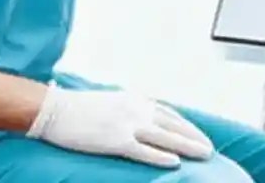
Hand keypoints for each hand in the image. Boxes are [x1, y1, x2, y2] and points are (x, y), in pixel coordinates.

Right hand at [26, 83, 213, 167]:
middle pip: (173, 125)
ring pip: (166, 137)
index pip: (169, 113)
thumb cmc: (78, 107)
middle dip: (194, 136)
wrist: (54, 109)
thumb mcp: (110, 102)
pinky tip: (175, 164)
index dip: (186, 125)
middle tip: (210, 148)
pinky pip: (144, 151)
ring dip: (188, 146)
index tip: (198, 134)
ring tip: (205, 155)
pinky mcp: (115, 140)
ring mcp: (126, 124)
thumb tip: (142, 120)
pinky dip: (161, 157)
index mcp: (134, 100)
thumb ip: (128, 110)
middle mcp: (135, 109)